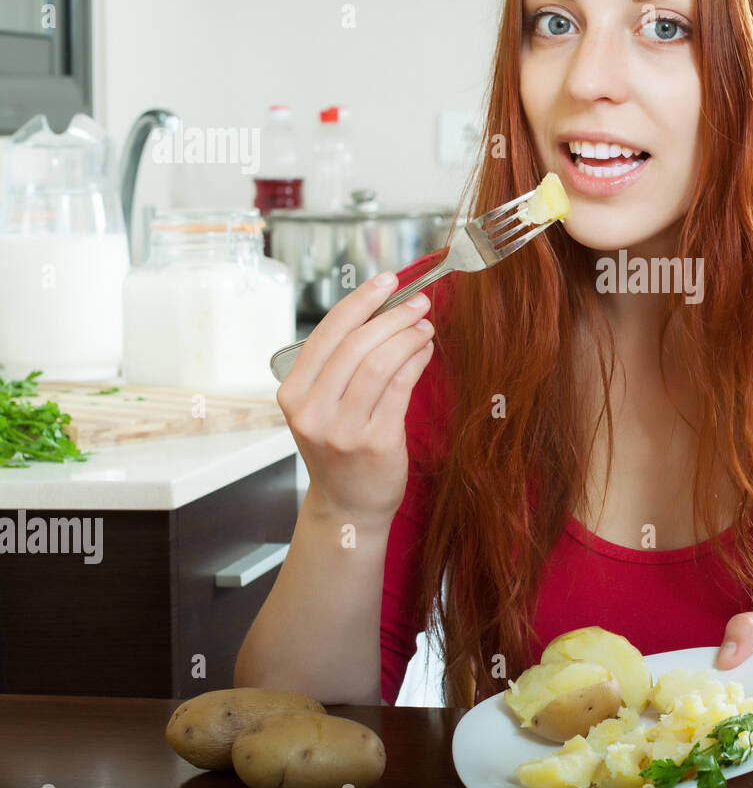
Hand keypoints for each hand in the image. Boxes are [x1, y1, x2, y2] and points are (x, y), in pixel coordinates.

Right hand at [276, 270, 435, 526]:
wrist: (348, 507)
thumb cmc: (340, 450)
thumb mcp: (323, 407)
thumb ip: (341, 365)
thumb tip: (382, 310)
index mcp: (292, 394)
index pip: (327, 334)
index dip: (360, 301)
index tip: (387, 280)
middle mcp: (311, 411)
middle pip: (355, 344)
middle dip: (392, 315)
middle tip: (418, 302)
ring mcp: (341, 429)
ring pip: (379, 363)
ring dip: (408, 336)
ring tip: (425, 325)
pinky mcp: (374, 442)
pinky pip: (399, 387)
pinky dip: (416, 361)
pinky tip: (426, 350)